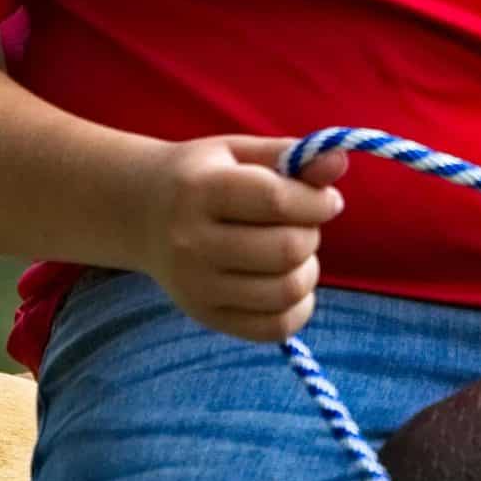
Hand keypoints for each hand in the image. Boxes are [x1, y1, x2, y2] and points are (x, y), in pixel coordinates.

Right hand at [131, 134, 348, 343]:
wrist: (140, 213)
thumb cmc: (204, 176)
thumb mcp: (239, 153)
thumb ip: (291, 155)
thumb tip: (340, 160)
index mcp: (201, 190)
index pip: (277, 201)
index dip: (317, 201)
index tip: (326, 200)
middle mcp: (193, 242)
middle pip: (286, 250)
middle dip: (312, 234)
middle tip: (304, 224)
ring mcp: (197, 286)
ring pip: (285, 291)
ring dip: (308, 270)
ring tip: (295, 252)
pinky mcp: (206, 316)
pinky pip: (273, 327)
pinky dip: (298, 307)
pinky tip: (289, 281)